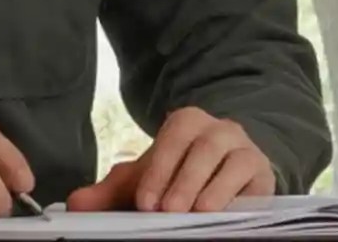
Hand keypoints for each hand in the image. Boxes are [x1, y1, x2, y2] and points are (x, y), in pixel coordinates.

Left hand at [67, 107, 274, 212]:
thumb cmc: (184, 178)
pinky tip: (215, 211)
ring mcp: (243, 148)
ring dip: (209, 187)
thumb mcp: (148, 183)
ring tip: (193, 212)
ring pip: (230, 157)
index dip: (159, 168)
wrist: (230, 182)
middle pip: (204, 145)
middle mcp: (218, 129)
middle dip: (183, 178)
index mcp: (187, 123)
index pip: (174, 136)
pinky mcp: (261, 171)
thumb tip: (76, 203)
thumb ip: (112, 192)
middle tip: (167, 210)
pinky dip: (232, 192)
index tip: (144, 202)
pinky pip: (249, 173)